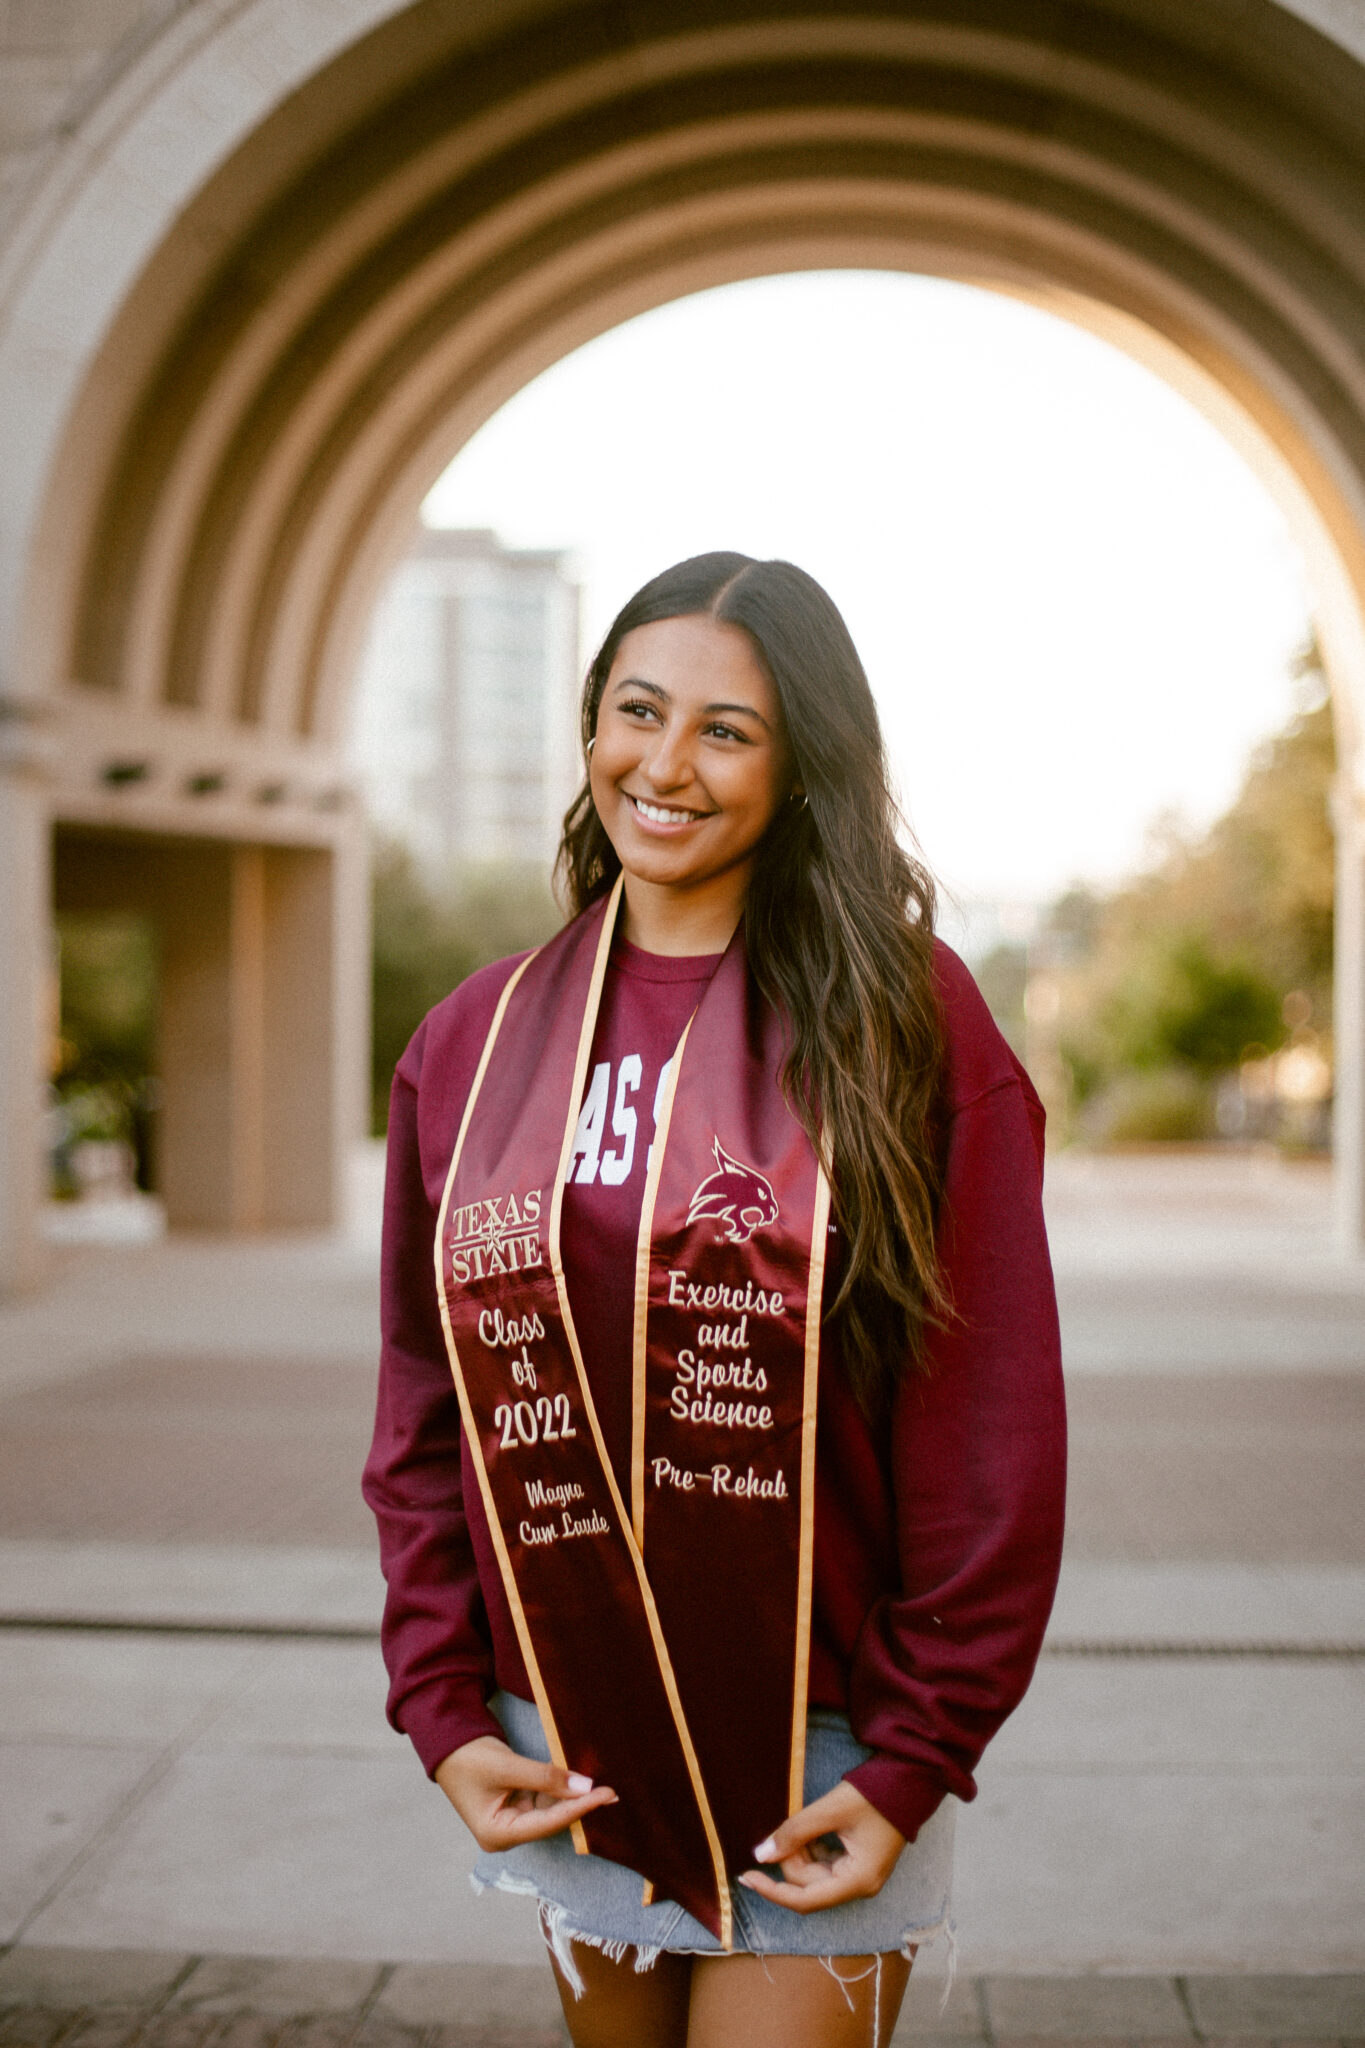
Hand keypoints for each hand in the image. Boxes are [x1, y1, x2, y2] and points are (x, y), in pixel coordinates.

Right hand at [434, 1734, 617, 1851]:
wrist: (447, 1741)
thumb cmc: (468, 1758)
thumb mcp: (508, 1767)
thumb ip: (546, 1777)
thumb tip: (584, 1785)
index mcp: (497, 1834)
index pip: (547, 1823)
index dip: (578, 1809)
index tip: (605, 1794)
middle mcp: (506, 1832)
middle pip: (551, 1820)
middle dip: (579, 1804)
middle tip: (611, 1791)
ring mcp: (511, 1818)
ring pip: (551, 1808)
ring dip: (572, 1795)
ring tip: (601, 1783)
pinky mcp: (516, 1803)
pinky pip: (544, 1797)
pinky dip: (561, 1787)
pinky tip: (580, 1779)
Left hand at [736, 1781, 904, 1912]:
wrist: (908, 1780)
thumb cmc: (873, 1795)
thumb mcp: (829, 1811)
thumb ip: (794, 1832)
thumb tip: (761, 1854)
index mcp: (858, 1880)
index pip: (805, 1899)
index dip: (773, 1890)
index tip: (746, 1877)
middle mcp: (860, 1885)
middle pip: (809, 1885)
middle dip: (790, 1858)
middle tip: (784, 1828)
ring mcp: (860, 1875)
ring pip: (814, 1875)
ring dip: (800, 1852)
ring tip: (801, 1824)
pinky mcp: (857, 1863)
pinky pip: (824, 1864)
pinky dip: (811, 1848)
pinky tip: (809, 1829)